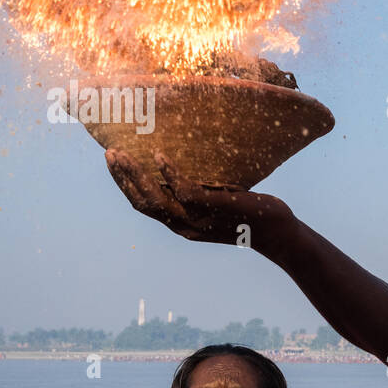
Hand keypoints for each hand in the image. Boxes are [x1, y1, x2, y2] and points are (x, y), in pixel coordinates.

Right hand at [105, 149, 293, 245]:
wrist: (278, 233)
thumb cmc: (250, 214)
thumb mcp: (217, 203)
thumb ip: (199, 192)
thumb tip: (187, 167)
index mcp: (182, 224)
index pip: (144, 206)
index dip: (125, 186)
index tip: (113, 164)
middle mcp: (185, 226)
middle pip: (142, 203)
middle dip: (122, 179)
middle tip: (109, 154)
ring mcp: (198, 219)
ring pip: (155, 199)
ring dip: (135, 176)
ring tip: (122, 154)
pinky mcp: (214, 210)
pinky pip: (184, 192)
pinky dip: (168, 174)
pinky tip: (159, 157)